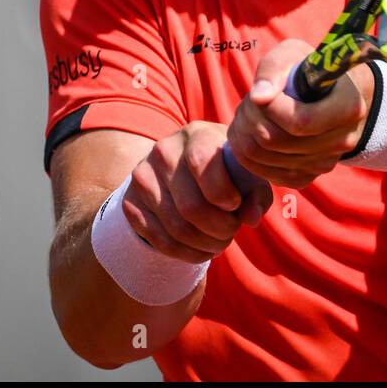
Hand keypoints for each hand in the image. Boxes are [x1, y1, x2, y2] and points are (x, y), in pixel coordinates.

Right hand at [122, 121, 273, 262]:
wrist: (181, 171)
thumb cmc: (225, 171)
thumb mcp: (245, 174)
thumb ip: (256, 193)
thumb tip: (251, 217)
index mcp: (196, 134)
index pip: (203, 162)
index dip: (224, 194)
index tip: (235, 205)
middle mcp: (164, 151)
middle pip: (191, 206)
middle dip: (219, 229)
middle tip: (231, 232)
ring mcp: (142, 176)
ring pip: (176, 227)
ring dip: (205, 244)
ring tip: (218, 242)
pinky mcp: (130, 202)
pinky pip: (159, 240)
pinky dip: (186, 253)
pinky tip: (200, 248)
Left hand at [226, 38, 374, 188]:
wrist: (327, 96)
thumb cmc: (308, 71)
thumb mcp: (293, 54)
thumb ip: (275, 68)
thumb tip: (259, 97)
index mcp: (349, 107)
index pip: (300, 122)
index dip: (270, 108)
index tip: (262, 92)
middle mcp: (342, 141)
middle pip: (276, 141)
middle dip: (250, 117)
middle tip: (248, 102)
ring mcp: (324, 164)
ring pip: (264, 158)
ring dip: (244, 133)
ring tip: (247, 114)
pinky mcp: (306, 177)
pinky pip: (265, 173)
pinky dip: (247, 154)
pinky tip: (250, 133)